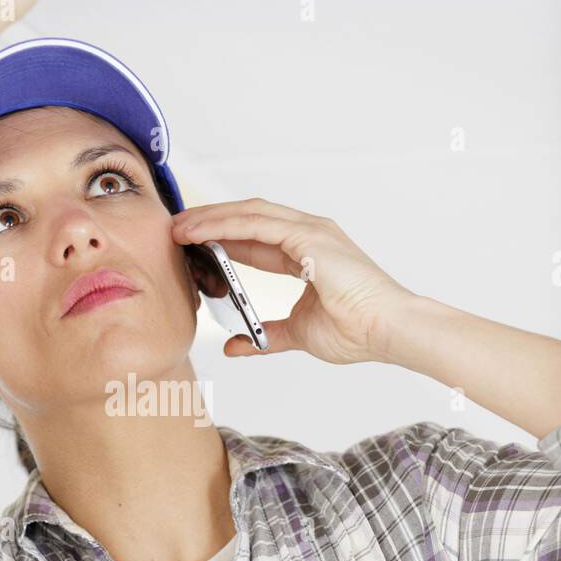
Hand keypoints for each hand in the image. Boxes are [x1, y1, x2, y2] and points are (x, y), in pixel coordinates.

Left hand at [172, 198, 414, 363]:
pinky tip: (201, 231)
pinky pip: (257, 224)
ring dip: (211, 218)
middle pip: (247, 218)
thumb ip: (265, 336)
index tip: (190, 247)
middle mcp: (308, 235)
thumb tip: (234, 345)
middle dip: (210, 222)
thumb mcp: (297, 334)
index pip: (254, 239)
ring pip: (249, 214)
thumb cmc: (356, 330)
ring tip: (179, 227)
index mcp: (307, 254)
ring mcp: (309, 231)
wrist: (385, 331)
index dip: (221, 240)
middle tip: (175, 230)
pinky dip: (226, 225)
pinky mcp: (309, 237)